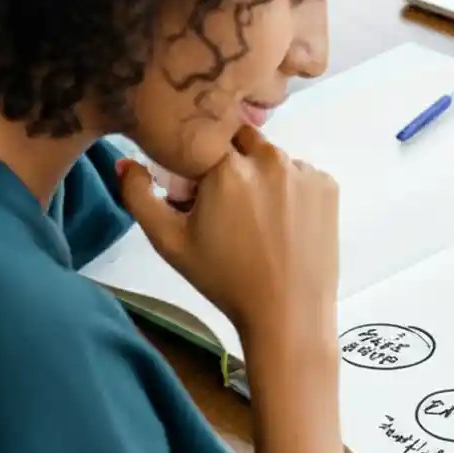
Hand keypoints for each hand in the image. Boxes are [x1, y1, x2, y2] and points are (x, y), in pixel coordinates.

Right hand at [118, 125, 340, 354]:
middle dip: (230, 163)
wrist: (287, 313)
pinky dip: (290, 190)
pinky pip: (300, 174)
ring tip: (258, 220)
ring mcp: (303, 170)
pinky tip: (284, 223)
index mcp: (227, 166)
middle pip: (240, 141)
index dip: (196, 164)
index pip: (203, 139)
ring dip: (261, 175)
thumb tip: (125, 160)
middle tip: (228, 206)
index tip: (197, 193)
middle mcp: (269, 158)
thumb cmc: (223, 279)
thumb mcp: (170, 241)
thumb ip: (139, 196)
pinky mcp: (328, 185)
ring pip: (272, 158)